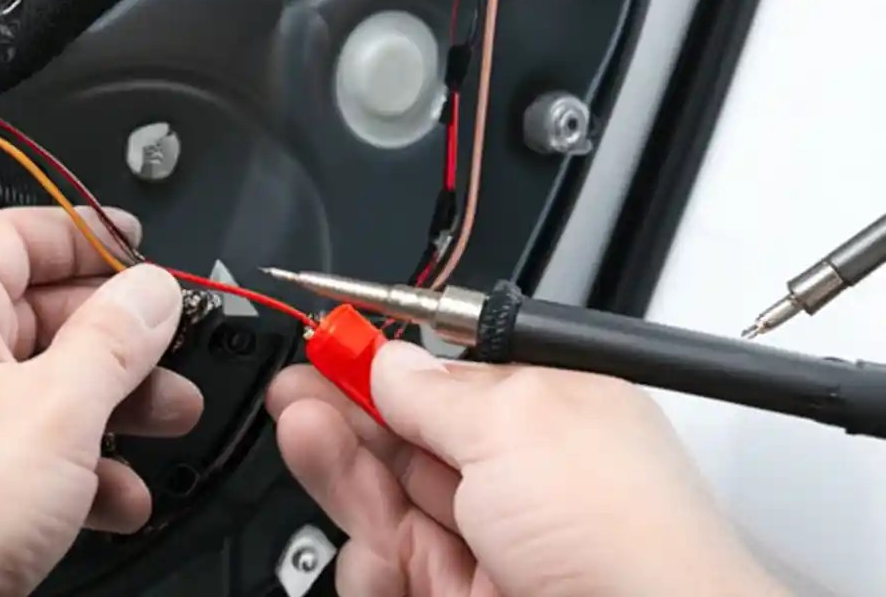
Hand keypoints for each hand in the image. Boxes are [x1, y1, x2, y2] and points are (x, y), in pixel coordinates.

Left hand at [0, 208, 202, 596]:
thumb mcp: (56, 408)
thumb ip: (114, 340)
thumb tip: (150, 288)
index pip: (12, 235)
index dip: (80, 233)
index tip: (138, 246)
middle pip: (40, 316)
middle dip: (120, 337)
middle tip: (174, 348)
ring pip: (46, 391)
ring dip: (116, 407)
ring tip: (170, 420)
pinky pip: (31, 457)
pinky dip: (83, 472)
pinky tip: (122, 500)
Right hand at [268, 342, 786, 596]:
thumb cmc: (625, 538)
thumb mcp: (517, 424)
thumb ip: (437, 390)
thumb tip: (387, 358)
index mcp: (547, 421)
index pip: (446, 386)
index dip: (383, 367)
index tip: (331, 348)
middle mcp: (516, 484)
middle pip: (404, 441)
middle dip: (342, 412)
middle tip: (294, 391)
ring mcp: (485, 548)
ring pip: (384, 504)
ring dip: (339, 471)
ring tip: (307, 436)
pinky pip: (384, 571)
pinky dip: (369, 564)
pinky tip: (375, 555)